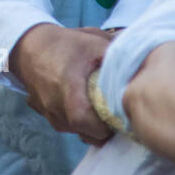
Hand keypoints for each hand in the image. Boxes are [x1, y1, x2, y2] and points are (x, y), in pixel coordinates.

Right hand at [9, 24, 115, 144]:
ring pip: (77, 131)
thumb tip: (145, 60)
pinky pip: (67, 125)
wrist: (29, 45)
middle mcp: (56, 108)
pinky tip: (84, 102)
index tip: (118, 115)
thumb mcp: (94, 41)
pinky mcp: (46, 115)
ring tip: (99, 105)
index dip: (106, 126)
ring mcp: (49, 114)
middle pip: (86, 133)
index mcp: (69, 91)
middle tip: (114, 112)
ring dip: (90, 124)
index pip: (88, 124)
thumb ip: (118, 54)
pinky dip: (79, 120)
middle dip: (103, 128)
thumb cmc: (64, 43)